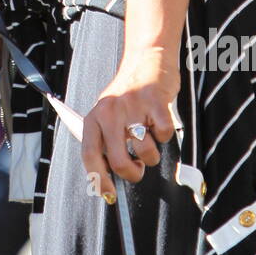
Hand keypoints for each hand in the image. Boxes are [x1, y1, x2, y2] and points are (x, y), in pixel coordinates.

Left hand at [81, 48, 179, 200]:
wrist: (146, 59)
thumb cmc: (128, 95)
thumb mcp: (108, 115)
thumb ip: (107, 141)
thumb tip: (111, 180)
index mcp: (94, 118)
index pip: (89, 156)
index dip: (99, 180)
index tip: (109, 194)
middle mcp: (109, 112)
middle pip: (119, 162)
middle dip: (133, 173)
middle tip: (137, 168)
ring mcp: (132, 106)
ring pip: (146, 152)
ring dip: (152, 155)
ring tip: (149, 139)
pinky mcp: (154, 101)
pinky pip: (165, 135)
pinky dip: (166, 134)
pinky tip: (158, 122)